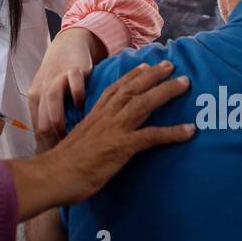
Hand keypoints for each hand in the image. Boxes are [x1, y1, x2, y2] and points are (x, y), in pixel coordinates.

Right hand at [5, 61, 193, 220]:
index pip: (115, 89)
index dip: (132, 76)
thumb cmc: (62, 165)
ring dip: (166, 92)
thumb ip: (92, 137)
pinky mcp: (121, 146)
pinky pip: (151, 136)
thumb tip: (98, 142)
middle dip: (153, 75)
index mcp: (94, 115)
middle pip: (132, 89)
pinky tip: (189, 130)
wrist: (52, 175)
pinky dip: (172, 132)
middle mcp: (105, 117)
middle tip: (170, 65)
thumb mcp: (79, 143)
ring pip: (144, 104)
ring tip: (185, 83)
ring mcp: (114, 130)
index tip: (145, 66)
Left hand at [28, 27, 102, 147]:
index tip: (55, 164)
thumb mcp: (49, 96)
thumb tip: (47, 150)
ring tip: (65, 134)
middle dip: (50, 139)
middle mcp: (43, 90)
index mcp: (36, 100)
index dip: (45, 148)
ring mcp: (57, 78)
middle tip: (64, 157)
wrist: (67, 45)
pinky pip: (73, 80)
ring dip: (57, 117)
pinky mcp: (73, 68)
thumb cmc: (59, 77)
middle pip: (42, 118)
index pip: (37, 130)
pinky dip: (76, 92)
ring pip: (52, 98)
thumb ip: (48, 118)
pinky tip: (82, 105)